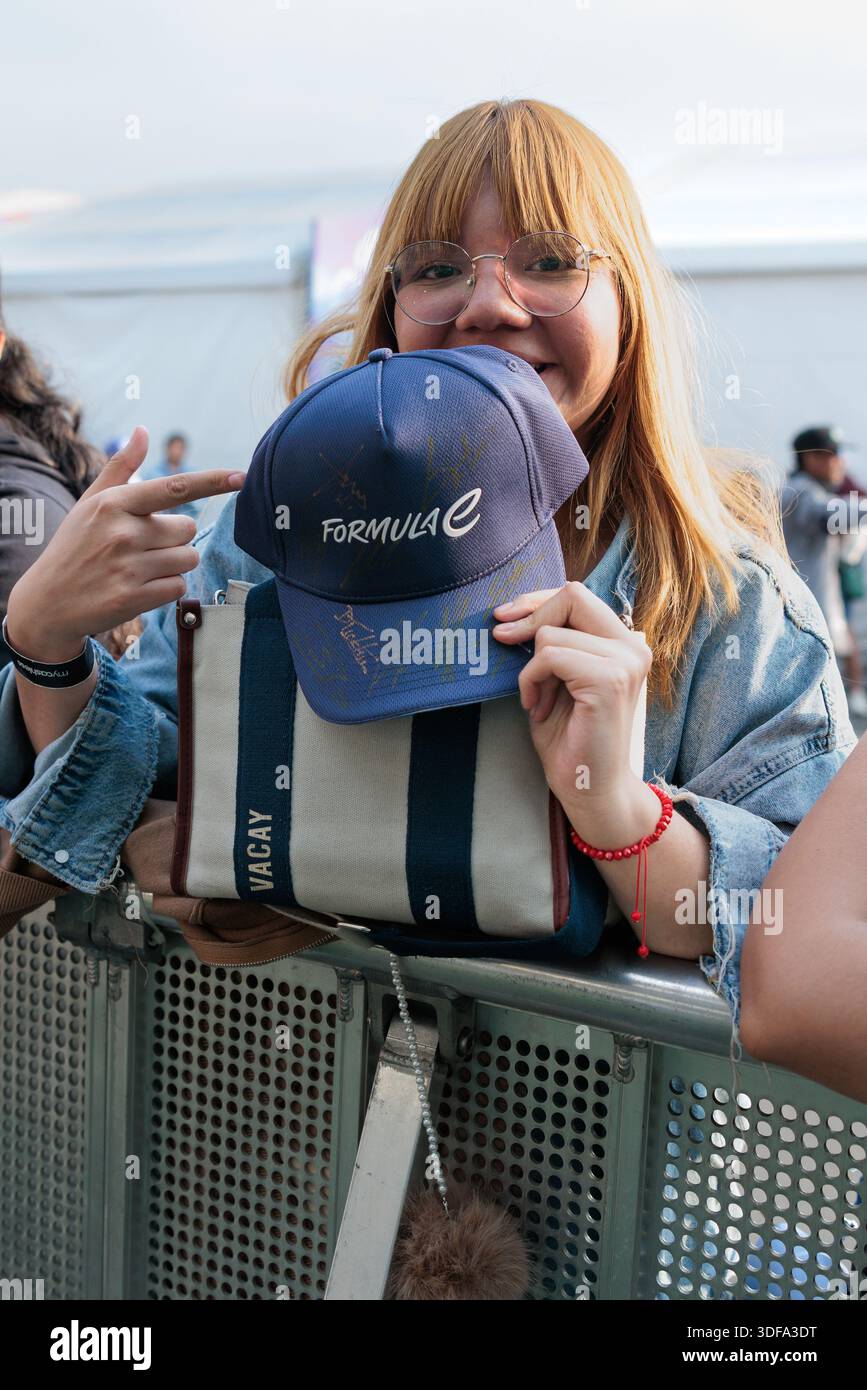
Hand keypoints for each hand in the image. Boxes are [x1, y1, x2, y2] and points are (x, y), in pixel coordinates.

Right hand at [6, 427, 244, 660]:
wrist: (48, 602)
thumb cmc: (75, 545)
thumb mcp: (91, 503)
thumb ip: (121, 467)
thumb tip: (143, 431)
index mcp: (114, 503)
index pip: (174, 488)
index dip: (211, 482)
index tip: (241, 476)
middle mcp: (123, 532)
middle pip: (188, 529)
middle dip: (175, 537)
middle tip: (144, 546)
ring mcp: (128, 567)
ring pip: (188, 559)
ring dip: (174, 563)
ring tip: (142, 567)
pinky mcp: (134, 598)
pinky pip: (178, 586)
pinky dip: (167, 587)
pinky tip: (141, 587)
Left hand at [493, 581, 654, 845]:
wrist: (591, 790)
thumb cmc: (571, 740)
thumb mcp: (556, 681)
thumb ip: (550, 646)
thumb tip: (511, 615)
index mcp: (623, 644)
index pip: (578, 595)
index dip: (537, 601)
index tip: (504, 619)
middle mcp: (631, 647)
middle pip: (573, 595)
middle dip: (530, 614)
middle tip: (502, 639)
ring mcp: (625, 662)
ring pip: (553, 632)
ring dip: (531, 668)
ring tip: (538, 701)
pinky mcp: (609, 680)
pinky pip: (550, 656)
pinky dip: (531, 681)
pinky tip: (537, 709)